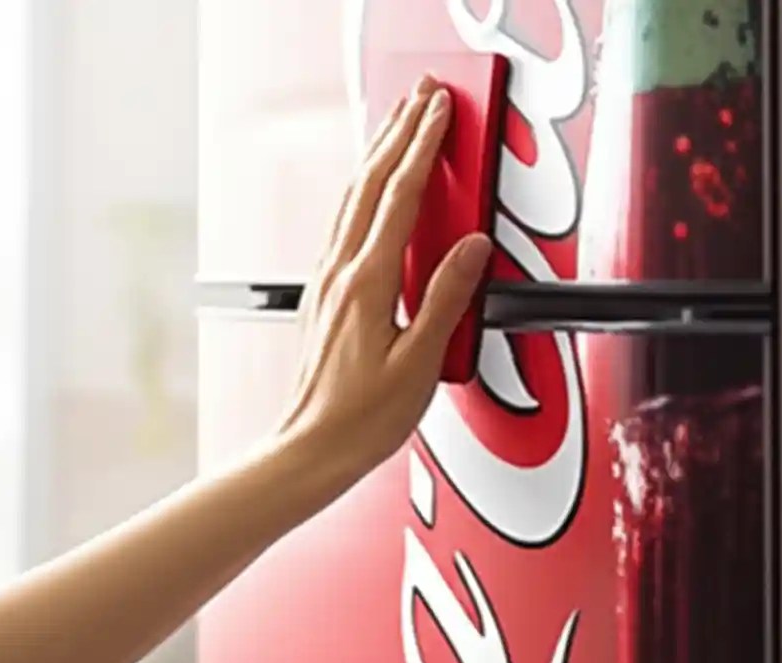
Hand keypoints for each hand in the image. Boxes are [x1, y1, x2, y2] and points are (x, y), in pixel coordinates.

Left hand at [277, 75, 491, 489]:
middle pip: (370, 183)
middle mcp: (340, 273)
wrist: (310, 448)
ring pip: (353, 198)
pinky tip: (371, 189)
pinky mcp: (325, 294)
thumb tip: (471, 248)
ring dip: (377, 154)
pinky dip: (365, 189)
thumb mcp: (420, 362)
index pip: (400, 196)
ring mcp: (327, 281)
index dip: (422, 147)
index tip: (441, 112)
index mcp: (367, 283)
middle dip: (398, 131)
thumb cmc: (361, 419)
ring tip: (398, 123)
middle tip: (421, 95)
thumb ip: (447, 298)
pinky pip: (345, 223)